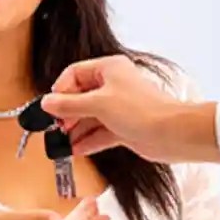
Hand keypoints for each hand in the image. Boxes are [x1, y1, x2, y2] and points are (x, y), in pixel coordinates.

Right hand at [40, 55, 219, 163]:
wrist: (172, 133)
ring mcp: (119, 108)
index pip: (75, 74)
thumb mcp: (98, 104)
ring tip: (61, 142)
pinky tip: (74, 150)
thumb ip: (69, 105)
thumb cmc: (142, 110)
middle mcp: (114, 85)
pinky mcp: (124, 127)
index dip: (61, 90)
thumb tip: (47, 103)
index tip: (51, 107)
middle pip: (81, 97)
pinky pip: (100, 132)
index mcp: (109, 69)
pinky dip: (88, 141)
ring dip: (75, 130)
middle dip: (66, 113)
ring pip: (90, 117)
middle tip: (55, 127)